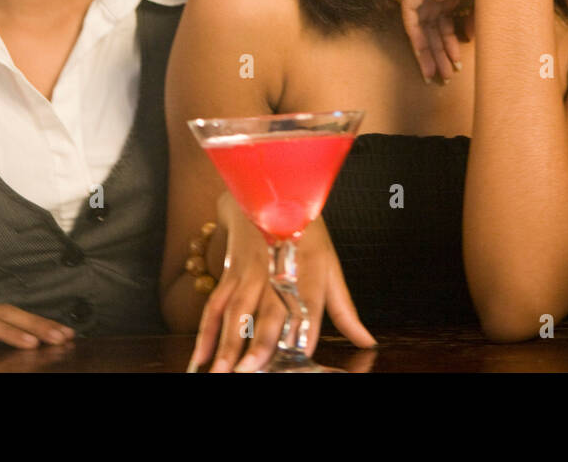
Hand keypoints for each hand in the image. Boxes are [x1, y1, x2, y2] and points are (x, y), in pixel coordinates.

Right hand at [187, 192, 374, 372]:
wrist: (267, 195)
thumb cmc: (304, 236)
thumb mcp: (330, 266)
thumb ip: (344, 309)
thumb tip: (367, 341)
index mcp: (310, 267)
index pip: (309, 300)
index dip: (305, 326)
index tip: (302, 353)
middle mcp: (278, 269)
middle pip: (269, 309)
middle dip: (259, 341)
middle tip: (250, 370)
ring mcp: (250, 271)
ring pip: (236, 309)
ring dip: (227, 342)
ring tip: (221, 371)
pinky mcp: (229, 273)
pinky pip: (215, 305)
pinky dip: (205, 331)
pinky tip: (200, 357)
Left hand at [400, 0, 547, 80]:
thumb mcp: (488, 6)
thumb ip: (477, 21)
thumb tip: (469, 38)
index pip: (446, 24)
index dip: (449, 47)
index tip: (455, 69)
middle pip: (434, 29)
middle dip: (439, 55)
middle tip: (443, 78)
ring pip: (422, 26)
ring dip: (429, 51)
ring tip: (437, 73)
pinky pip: (410, 14)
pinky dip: (416, 35)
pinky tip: (424, 53)